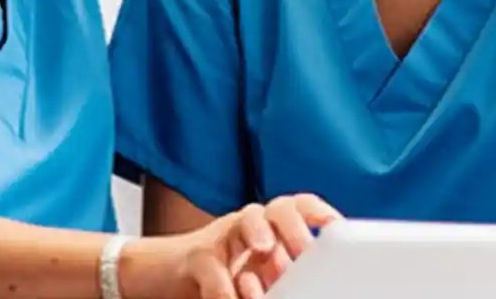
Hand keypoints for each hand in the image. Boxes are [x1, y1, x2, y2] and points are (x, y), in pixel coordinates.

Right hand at [122, 194, 341, 298]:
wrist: (158, 278)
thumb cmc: (216, 278)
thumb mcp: (256, 278)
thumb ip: (280, 278)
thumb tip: (312, 286)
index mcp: (270, 232)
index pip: (299, 209)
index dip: (318, 213)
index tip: (336, 225)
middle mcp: (248, 227)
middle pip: (278, 208)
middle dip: (293, 223)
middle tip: (304, 248)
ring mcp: (221, 238)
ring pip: (246, 218)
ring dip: (259, 230)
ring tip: (264, 248)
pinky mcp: (194, 258)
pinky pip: (211, 264)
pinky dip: (223, 285)